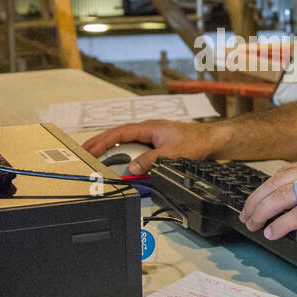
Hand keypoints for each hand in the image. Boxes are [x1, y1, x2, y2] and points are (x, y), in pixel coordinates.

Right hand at [82, 119, 220, 173]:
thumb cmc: (196, 142)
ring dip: (110, 148)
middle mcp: (147, 130)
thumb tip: (131, 168)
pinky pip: (135, 148)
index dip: (102, 142)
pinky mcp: (156, 145)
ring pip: (125, 141)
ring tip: (96, 155)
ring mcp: (151, 137)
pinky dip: (124, 153)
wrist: (213, 141)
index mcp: (148, 127)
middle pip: (118, 135)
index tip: (89, 150)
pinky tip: (119, 160)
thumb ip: (150, 161)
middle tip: (83, 151)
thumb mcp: (171, 153)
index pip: (119, 133)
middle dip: (99, 143)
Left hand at [239, 154, 296, 239]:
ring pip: (283, 196)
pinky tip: (272, 232)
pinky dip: (282, 224)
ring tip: (253, 224)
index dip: (266, 187)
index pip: (285, 172)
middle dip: (257, 199)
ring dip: (263, 212)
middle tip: (246, 214)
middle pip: (277, 182)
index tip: (255, 200)